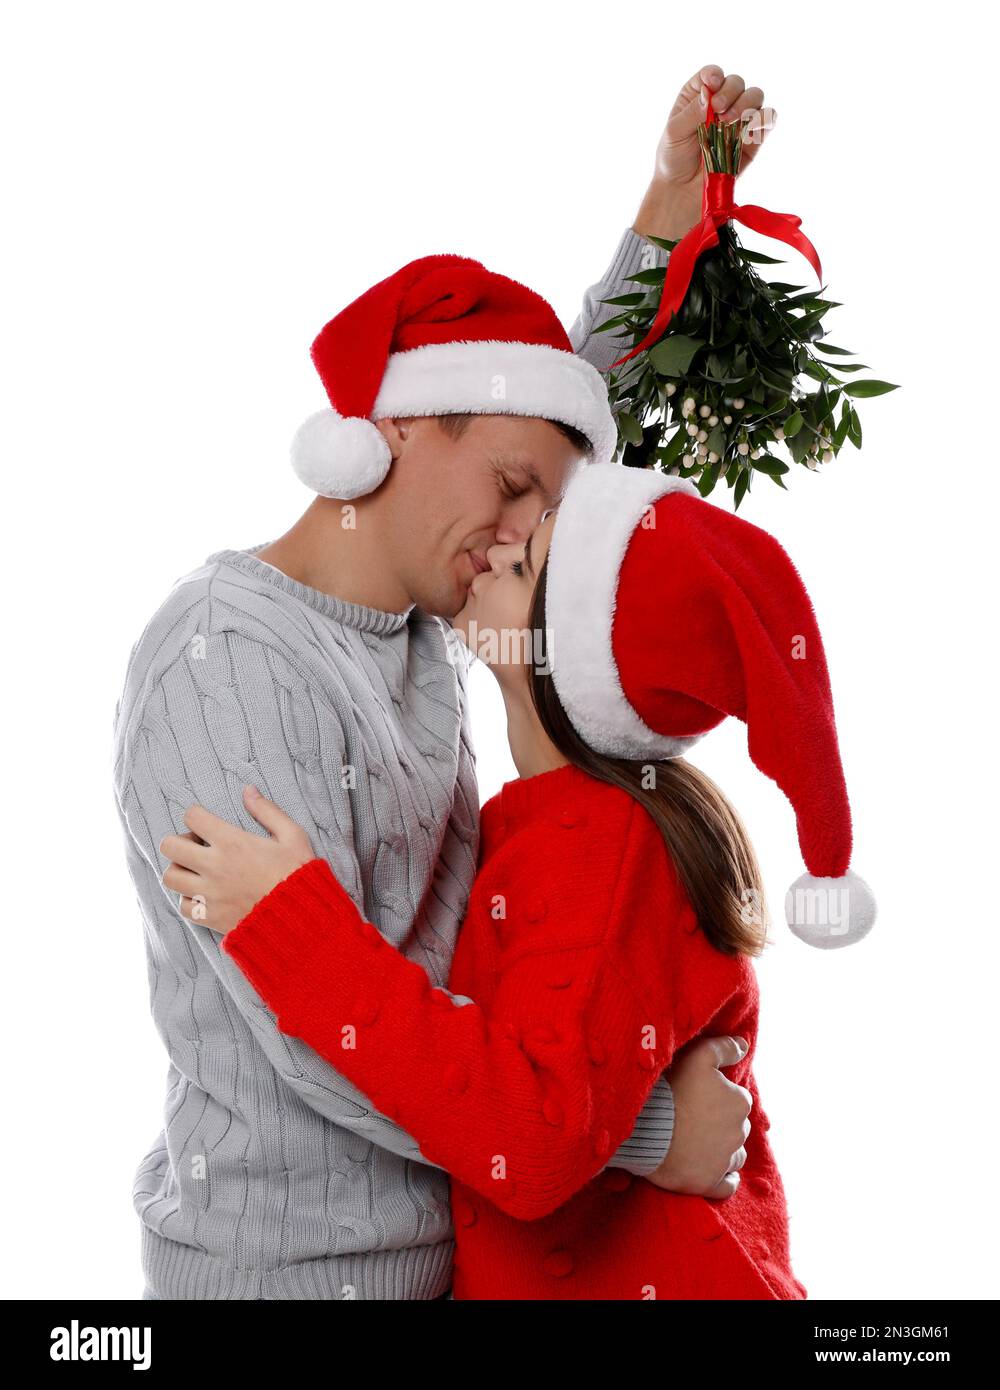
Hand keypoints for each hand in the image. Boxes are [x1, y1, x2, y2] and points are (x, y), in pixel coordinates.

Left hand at [159, 786, 315, 935]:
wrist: (302, 919)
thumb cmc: (298, 876)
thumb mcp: (292, 836)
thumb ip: (267, 811)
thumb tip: (248, 790)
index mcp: (232, 842)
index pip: (192, 817)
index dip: (197, 816)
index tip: (206, 824)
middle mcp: (214, 867)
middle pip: (169, 846)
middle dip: (180, 841)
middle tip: (197, 846)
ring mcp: (209, 893)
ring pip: (170, 877)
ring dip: (180, 870)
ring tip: (197, 871)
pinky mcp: (210, 917)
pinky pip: (182, 906)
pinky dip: (189, 899)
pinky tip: (205, 895)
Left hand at [634, 65, 774, 241]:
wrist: (683, 192)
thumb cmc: (674, 160)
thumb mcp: (674, 134)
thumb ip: (691, 113)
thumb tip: (709, 95)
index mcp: (699, 96)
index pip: (712, 74)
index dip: (715, 76)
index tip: (712, 86)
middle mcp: (721, 104)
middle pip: (737, 82)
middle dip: (731, 92)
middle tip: (720, 112)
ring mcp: (739, 120)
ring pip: (756, 97)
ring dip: (746, 105)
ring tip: (730, 123)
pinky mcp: (753, 139)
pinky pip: (768, 119)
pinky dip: (762, 120)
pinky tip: (746, 133)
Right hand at [642, 1035, 751, 1198]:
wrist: (646, 1127)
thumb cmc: (672, 1088)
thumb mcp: (698, 1056)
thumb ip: (724, 1048)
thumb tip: (744, 1045)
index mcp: (739, 1102)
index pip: (736, 1099)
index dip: (717, 1097)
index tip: (698, 1096)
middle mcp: (739, 1133)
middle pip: (735, 1127)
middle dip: (720, 1123)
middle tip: (693, 1117)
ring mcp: (724, 1161)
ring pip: (734, 1155)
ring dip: (722, 1150)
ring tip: (697, 1143)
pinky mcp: (710, 1184)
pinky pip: (727, 1184)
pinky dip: (723, 1179)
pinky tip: (710, 1170)